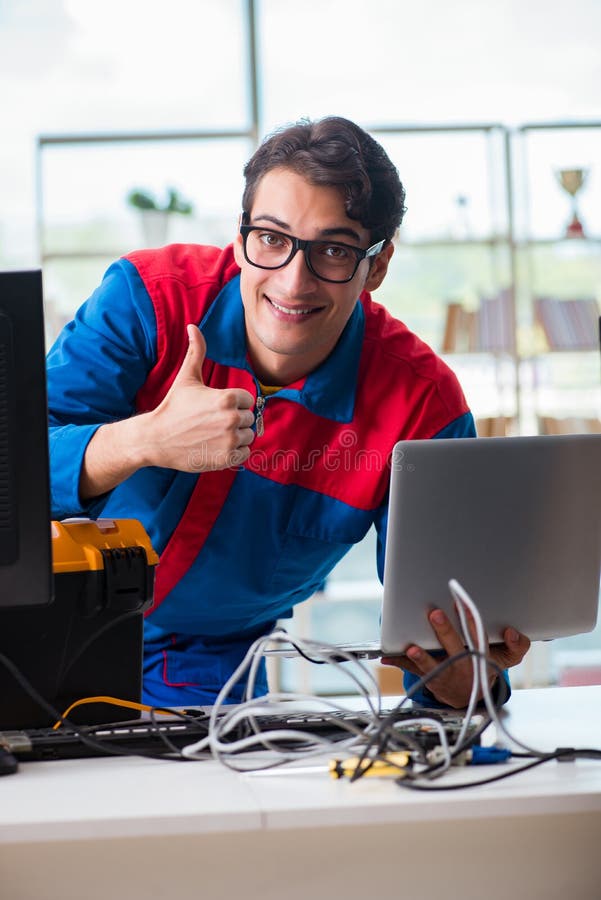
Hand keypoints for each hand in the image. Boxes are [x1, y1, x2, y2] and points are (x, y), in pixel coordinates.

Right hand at [143, 324, 255, 471]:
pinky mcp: (226, 459)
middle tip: (212, 422)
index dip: (234, 404)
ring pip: (248, 436)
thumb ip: (196, 351)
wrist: (155, 439)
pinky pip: (245, 453)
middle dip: (234, 420)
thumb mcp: (186, 377)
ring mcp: (229, 440)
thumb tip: (193, 326)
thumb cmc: (173, 407)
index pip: (248, 400)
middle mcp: (232, 419)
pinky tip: (217, 446)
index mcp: (228, 397)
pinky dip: (235, 452)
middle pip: (249, 419)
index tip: (216, 408)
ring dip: (236, 436)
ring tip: (214, 434)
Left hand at [380, 608, 530, 708]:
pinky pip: (411, 670)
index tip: (463, 603)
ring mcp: (443, 673)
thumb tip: (512, 631)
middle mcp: (462, 665)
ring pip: (431, 665)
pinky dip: (398, 661)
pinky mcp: (428, 677)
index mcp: (481, 656)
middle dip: (445, 632)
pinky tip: (386, 654)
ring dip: (421, 656)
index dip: (472, 621)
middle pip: (454, 648)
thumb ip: (517, 645)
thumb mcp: (507, 659)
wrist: (470, 696)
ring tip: (411, 646)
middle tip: (434, 613)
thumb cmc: (485, 664)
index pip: (478, 636)